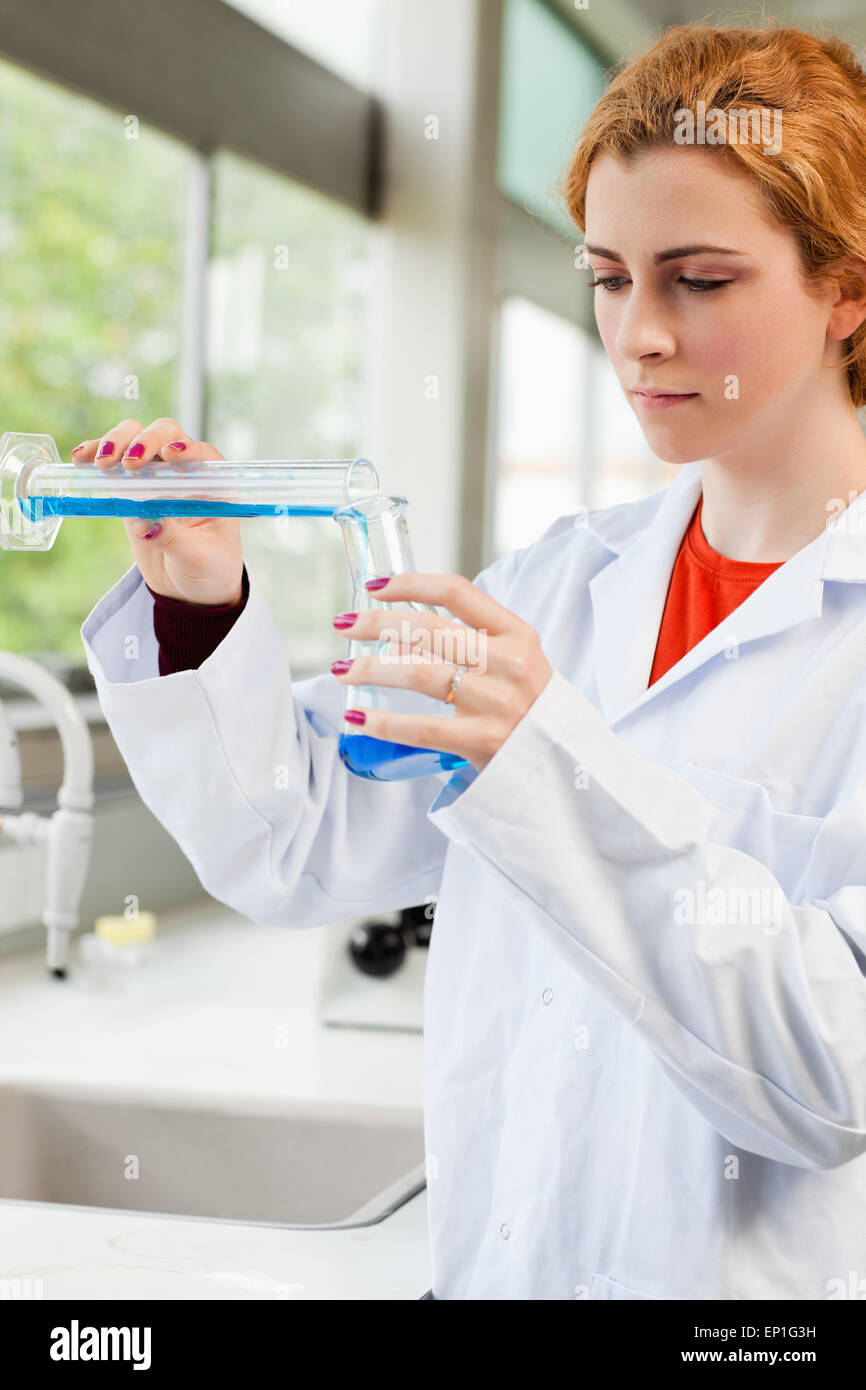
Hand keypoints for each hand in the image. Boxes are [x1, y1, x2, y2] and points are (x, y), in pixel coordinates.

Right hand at [71, 416, 243, 605]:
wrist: (188, 587)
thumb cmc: (208, 570)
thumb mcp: (197, 559)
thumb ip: (173, 540)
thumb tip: (143, 524)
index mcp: (215, 485)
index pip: (203, 454)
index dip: (187, 448)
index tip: (169, 456)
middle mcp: (187, 471)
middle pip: (166, 434)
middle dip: (146, 440)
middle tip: (129, 463)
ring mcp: (157, 475)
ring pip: (136, 437)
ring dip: (118, 441)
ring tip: (101, 462)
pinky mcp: (131, 486)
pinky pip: (113, 461)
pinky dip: (96, 453)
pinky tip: (81, 458)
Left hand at [329, 573, 553, 772]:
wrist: (566, 763)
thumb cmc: (531, 707)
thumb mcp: (520, 661)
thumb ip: (477, 640)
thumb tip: (405, 625)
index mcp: (517, 635)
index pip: (457, 592)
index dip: (410, 583)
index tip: (375, 587)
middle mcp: (507, 663)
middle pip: (427, 629)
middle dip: (376, 623)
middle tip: (345, 625)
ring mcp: (495, 703)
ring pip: (419, 673)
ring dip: (371, 668)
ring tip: (343, 670)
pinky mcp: (482, 741)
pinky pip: (421, 728)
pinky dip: (383, 722)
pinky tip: (357, 718)